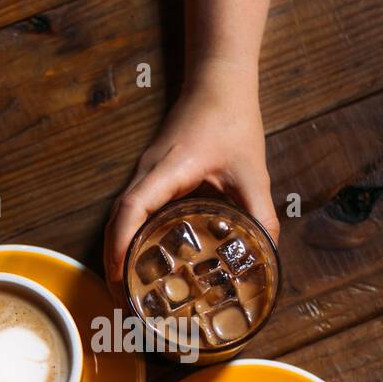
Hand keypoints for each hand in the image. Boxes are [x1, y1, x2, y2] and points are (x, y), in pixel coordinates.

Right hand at [105, 63, 278, 281]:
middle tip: (123, 299)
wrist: (219, 81)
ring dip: (118, 250)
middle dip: (114, 261)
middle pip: (117, 220)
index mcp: (168, 169)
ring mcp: (146, 173)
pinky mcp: (152, 174)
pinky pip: (132, 209)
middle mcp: (148, 172)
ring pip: (120, 216)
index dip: (121, 245)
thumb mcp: (252, 172)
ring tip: (127, 288)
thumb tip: (268, 256)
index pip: (131, 208)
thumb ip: (261, 214)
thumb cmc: (232, 119)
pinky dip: (129, 236)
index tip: (120, 277)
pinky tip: (142, 258)